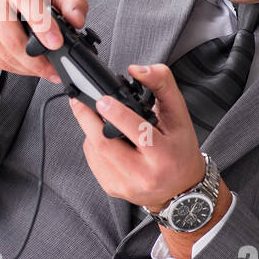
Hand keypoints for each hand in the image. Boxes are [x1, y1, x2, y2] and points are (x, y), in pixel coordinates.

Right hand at [0, 0, 88, 93]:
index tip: (56, 43)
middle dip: (34, 58)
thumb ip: (71, 3)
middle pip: (10, 34)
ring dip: (26, 67)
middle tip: (52, 71)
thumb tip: (77, 20)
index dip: (41, 21)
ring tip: (42, 69)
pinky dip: (13, 68)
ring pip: (2, 52)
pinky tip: (23, 65)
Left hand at [65, 61, 206, 213]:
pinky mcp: (112, 188)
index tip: (102, 100)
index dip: (118, 115)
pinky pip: (93, 161)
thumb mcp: (179, 114)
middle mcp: (144, 175)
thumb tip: (136, 70)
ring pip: (95, 151)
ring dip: (89, 130)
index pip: (139, 133)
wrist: (180, 188)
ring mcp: (126, 185)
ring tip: (93, 116)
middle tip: (79, 101)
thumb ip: (162, 84)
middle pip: (106, 144)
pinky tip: (100, 136)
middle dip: (87, 119)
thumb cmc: (179, 149)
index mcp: (164, 156)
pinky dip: (91, 144)